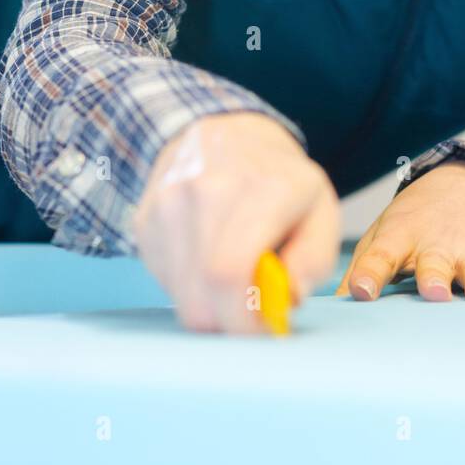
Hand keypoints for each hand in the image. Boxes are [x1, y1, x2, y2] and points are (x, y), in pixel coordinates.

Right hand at [135, 112, 340, 333]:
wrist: (227, 133)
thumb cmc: (280, 182)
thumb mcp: (320, 210)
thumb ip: (314, 259)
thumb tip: (286, 299)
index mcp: (265, 188)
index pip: (230, 272)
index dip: (243, 321)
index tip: (261, 330)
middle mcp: (208, 188)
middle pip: (201, 296)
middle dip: (229, 323)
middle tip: (250, 314)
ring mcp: (169, 202)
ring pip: (181, 295)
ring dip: (209, 305)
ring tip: (233, 277)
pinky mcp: (145, 218)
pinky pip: (164, 280)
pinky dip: (188, 286)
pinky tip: (207, 259)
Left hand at [334, 162, 464, 301]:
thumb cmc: (415, 222)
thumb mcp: (383, 235)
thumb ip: (360, 270)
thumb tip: (330, 309)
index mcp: (400, 239)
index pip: (380, 257)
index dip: (370, 273)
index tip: (361, 292)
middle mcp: (437, 245)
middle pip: (433, 265)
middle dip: (434, 278)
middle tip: (433, 292)